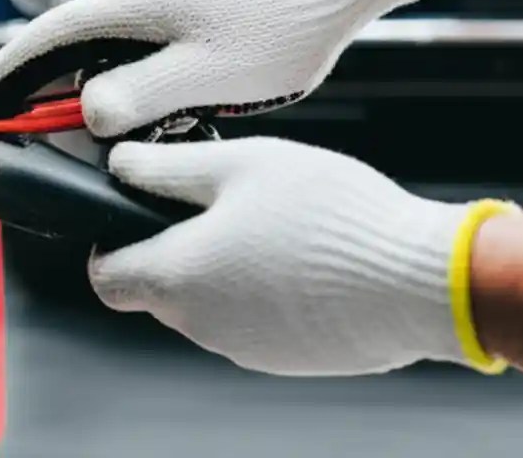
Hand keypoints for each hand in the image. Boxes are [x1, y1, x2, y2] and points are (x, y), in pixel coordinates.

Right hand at [0, 0, 437, 135]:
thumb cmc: (280, 24)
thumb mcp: (207, 75)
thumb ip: (140, 96)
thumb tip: (88, 116)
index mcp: (130, 7)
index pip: (42, 44)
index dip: (0, 77)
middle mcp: (137, 0)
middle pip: (69, 54)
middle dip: (43, 98)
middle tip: (23, 143)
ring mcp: (164, 5)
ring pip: (107, 59)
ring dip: (94, 99)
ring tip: (90, 143)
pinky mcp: (190, 16)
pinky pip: (141, 57)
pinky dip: (131, 90)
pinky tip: (152, 121)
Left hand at [90, 137, 483, 375]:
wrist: (418, 283)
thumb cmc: (328, 216)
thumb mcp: (239, 165)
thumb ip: (167, 167)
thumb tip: (120, 165)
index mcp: (176, 278)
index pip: (105, 276)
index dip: (110, 240)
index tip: (139, 210)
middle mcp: (199, 326)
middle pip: (158, 287)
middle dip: (177, 245)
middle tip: (226, 201)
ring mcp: (242, 348)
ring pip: (207, 303)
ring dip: (223, 267)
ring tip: (276, 224)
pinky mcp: (284, 358)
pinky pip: (250, 320)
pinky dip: (262, 291)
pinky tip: (305, 258)